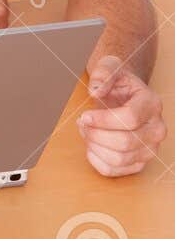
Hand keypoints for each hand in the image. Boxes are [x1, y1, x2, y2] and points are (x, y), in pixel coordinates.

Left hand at [78, 55, 166, 176]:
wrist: (125, 94)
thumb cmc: (118, 81)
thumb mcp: (110, 66)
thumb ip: (103, 73)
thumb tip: (95, 91)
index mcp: (152, 103)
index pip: (129, 118)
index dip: (102, 120)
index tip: (84, 115)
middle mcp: (157, 129)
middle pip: (125, 142)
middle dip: (96, 134)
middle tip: (82, 123)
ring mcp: (150, 149)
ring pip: (119, 159)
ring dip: (95, 147)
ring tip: (85, 131)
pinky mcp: (140, 163)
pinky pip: (115, 171)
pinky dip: (97, 160)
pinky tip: (90, 145)